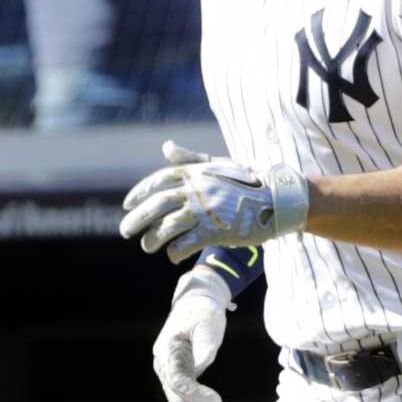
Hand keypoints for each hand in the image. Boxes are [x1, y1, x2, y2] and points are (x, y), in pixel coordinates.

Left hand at [121, 141, 310, 264]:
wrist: (276, 199)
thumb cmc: (247, 181)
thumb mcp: (218, 164)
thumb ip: (190, 158)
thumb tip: (166, 146)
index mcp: (195, 173)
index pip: (158, 181)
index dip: (139, 193)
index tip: (127, 205)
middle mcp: (196, 190)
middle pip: (157, 205)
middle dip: (137, 219)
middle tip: (125, 230)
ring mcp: (205, 211)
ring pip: (167, 227)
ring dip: (153, 239)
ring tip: (148, 246)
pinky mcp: (215, 232)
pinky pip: (185, 244)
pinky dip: (175, 252)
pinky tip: (173, 255)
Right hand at [153, 266, 232, 401]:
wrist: (195, 305)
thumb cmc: (203, 312)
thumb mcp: (207, 322)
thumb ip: (205, 342)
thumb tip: (202, 362)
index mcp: (168, 350)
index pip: (177, 379)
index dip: (195, 393)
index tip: (217, 399)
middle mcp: (163, 365)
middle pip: (177, 397)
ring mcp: (169, 374)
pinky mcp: (178, 379)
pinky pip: (186, 400)